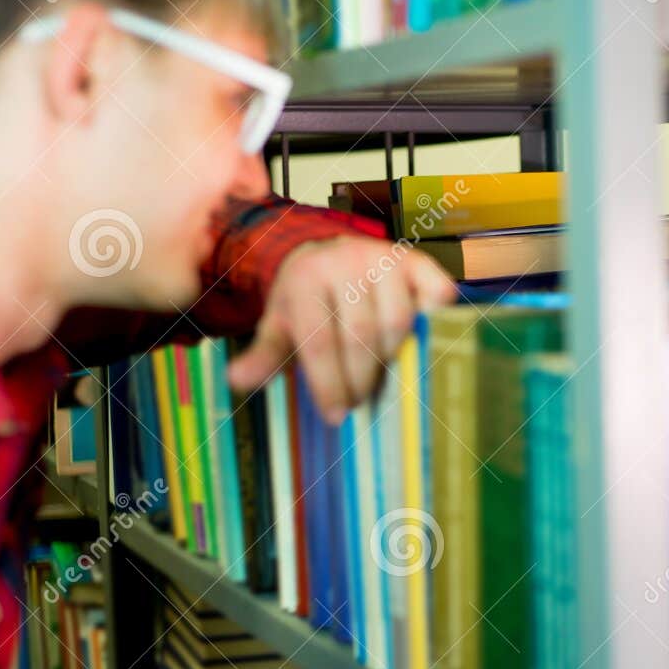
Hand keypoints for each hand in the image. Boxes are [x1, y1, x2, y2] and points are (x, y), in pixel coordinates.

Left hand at [226, 235, 456, 421]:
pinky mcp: (414, 260)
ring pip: (398, 320)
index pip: (320, 341)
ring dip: (392, 358)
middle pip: (360, 335)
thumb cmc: (305, 302)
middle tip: (360, 402)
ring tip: (382, 377)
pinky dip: (433, 318)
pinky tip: (422, 341)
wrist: (329, 254)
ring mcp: (383, 257)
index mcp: (306, 278)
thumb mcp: (279, 326)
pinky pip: (433, 293)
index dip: (329, 383)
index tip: (336, 415)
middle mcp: (344, 260)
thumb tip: (236, 381)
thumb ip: (264, 355)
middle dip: (361, 377)